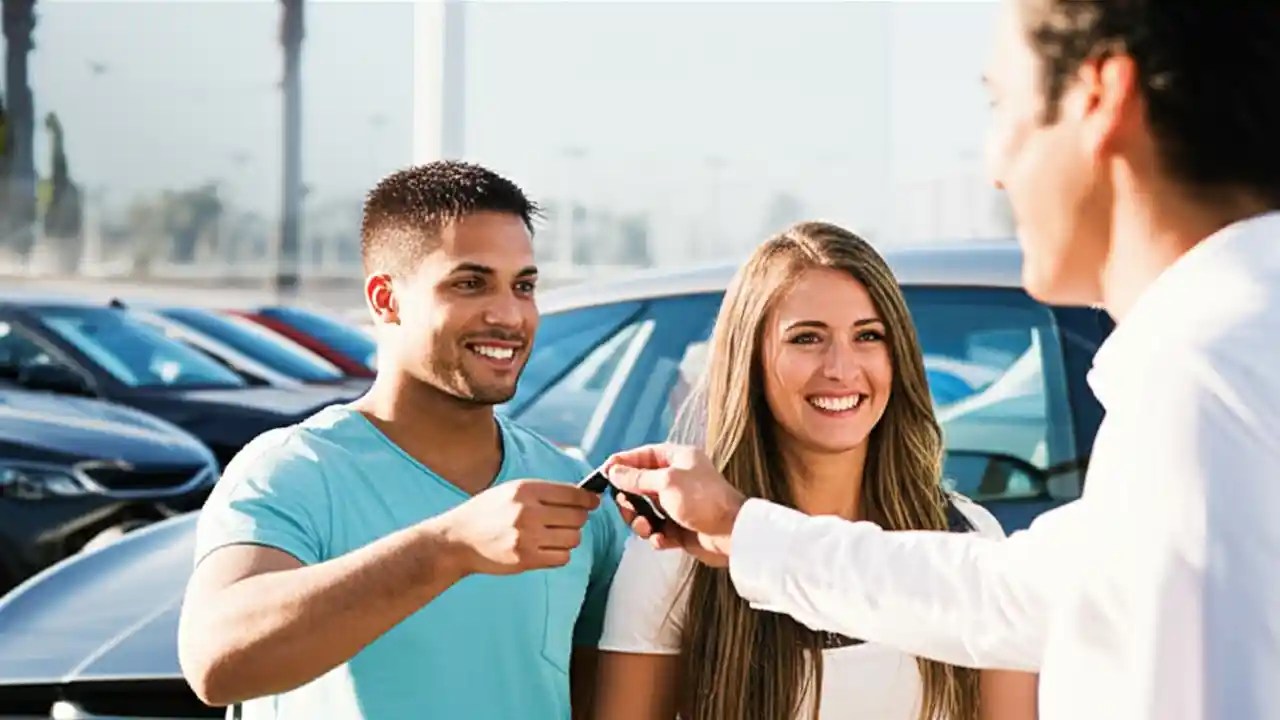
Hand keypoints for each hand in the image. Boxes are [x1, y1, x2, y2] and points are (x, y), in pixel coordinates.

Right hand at [435, 480, 599, 575]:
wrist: (458, 540)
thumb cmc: (487, 512)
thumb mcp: (511, 491)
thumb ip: (544, 493)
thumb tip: (582, 496)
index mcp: (525, 490)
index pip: (572, 493)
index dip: (588, 499)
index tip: (593, 502)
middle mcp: (527, 512)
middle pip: (577, 517)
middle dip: (579, 518)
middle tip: (569, 520)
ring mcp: (527, 537)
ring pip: (573, 538)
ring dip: (570, 537)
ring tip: (554, 535)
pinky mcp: (526, 559)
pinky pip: (562, 557)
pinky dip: (560, 554)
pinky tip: (548, 548)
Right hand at [604, 443, 745, 567]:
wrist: (732, 534)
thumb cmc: (704, 501)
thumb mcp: (666, 482)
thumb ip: (637, 477)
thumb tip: (613, 471)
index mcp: (678, 459)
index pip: (643, 455)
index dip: (623, 463)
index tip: (605, 473)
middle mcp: (677, 479)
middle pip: (639, 485)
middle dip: (629, 499)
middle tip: (627, 507)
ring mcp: (678, 504)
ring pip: (644, 511)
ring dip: (640, 521)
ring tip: (647, 527)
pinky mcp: (679, 527)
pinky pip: (656, 530)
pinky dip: (655, 536)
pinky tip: (663, 539)